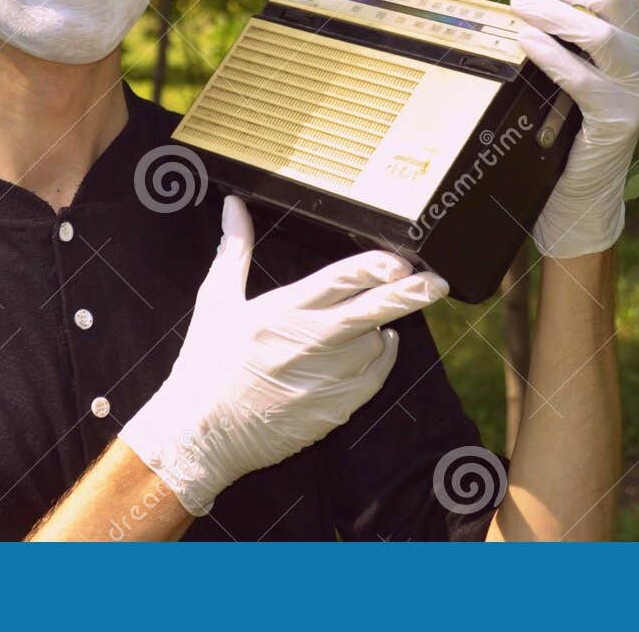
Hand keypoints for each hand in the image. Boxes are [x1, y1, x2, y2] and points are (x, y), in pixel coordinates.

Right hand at [119, 196, 448, 514]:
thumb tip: (233, 204)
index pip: (341, 279)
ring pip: (375, 344)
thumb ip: (234, 249)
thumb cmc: (205, 367)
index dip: (377, 266)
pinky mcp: (334, 410)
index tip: (401, 259)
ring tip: (365, 321)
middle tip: (438, 282)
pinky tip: (377, 345)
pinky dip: (382, 359)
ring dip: (379, 328)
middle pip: (372, 311)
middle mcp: (308, 344)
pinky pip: (375, 379)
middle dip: (410, 294)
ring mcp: (325, 380)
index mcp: (282, 312)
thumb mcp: (215, 302)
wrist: (199, 435)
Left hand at [503, 0, 638, 256]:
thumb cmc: (565, 120)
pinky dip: (550, 54)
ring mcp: (638, 89)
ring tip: (519, 13)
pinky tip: (526, 43)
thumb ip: (546, 16)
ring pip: (603, 33)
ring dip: (554, 15)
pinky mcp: (619, 119)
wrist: (578, 190)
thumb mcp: (562, 60)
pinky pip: (583, 78)